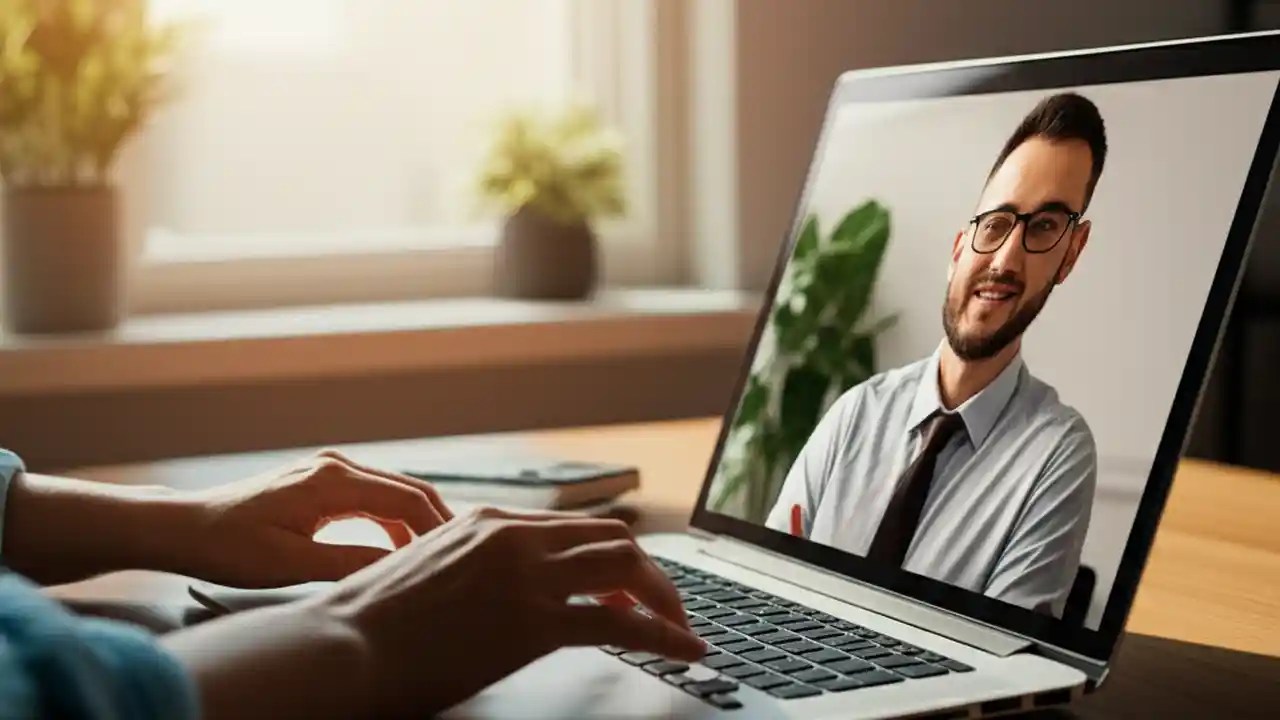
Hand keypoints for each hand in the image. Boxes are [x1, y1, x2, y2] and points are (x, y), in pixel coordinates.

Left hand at [181, 449, 452, 586]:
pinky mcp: (320, 481)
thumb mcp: (291, 563)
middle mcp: (336, 466)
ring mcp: (328, 469)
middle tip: (460, 553)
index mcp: (333, 481)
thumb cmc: (230, 546)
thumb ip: (350, 561)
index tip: (457, 553)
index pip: (405, 499)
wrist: (186, 527)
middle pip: (406, 488)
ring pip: (390, 491)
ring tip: (432, 554)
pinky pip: (370, 495)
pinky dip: (390, 518)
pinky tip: (396, 544)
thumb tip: (399, 565)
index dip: (436, 526)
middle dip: (436, 519)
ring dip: (413, 520)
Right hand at [310, 507, 705, 716]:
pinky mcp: (532, 621)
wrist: (343, 648)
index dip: (615, 558)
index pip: (577, 528)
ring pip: (627, 569)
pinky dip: (663, 636)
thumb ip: (476, 567)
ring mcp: (526, 576)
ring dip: (666, 600)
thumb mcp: (430, 569)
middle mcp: (515, 537)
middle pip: (614, 539)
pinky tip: (682, 650)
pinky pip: (620, 624)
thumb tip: (505, 589)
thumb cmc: (373, 621)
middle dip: (652, 575)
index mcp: (491, 521)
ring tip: (684, 628)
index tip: (632, 586)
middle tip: (669, 607)